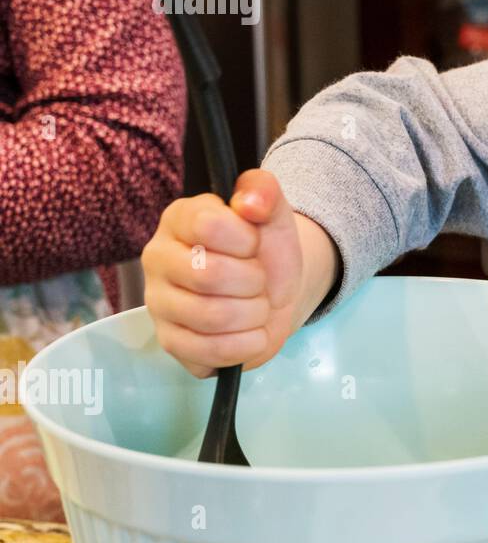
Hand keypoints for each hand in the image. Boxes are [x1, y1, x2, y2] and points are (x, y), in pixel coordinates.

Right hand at [141, 168, 314, 377]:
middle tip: (257, 279)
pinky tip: (250, 332)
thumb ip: (263, 190)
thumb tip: (248, 203)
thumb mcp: (273, 210)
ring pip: (212, 317)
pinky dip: (247, 344)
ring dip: (253, 313)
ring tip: (255, 304)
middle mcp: (157, 259)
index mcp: (179, 219)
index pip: (208, 226)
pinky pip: (211, 352)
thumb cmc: (265, 246)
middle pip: (209, 276)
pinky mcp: (171, 344)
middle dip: (253, 280)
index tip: (254, 243)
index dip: (246, 240)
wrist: (276, 290)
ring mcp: (158, 304)